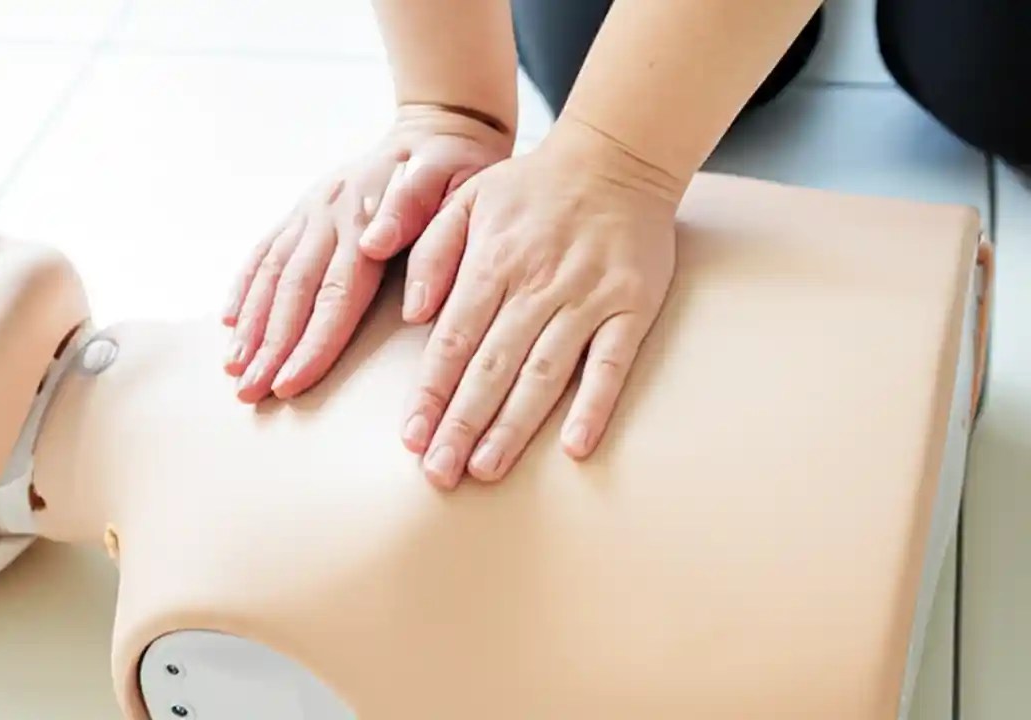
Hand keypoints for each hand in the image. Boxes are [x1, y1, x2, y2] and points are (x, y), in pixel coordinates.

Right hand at [223, 105, 511, 401]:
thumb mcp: (455, 178)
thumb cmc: (455, 165)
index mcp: (367, 217)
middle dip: (269, 347)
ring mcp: (311, 210)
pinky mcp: (303, 208)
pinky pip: (266, 249)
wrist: (438, 126)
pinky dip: (244, 285)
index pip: (335, 296)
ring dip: (250, 324)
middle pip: (293, 292)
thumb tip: (374, 244)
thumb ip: (416, 209)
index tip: (290, 385)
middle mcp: (330, 214)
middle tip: (250, 394)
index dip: (311, 344)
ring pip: (272, 273)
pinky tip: (229, 320)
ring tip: (234, 368)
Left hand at [384, 119, 684, 488]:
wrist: (616, 155)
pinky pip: (612, 362)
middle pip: (491, 365)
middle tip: (440, 474)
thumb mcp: (466, 197)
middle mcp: (536, 284)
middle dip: (462, 423)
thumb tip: (412, 315)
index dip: (430, 393)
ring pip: (544, 371)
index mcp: (491, 261)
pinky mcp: (632, 305)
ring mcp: (588, 297)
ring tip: (486, 469)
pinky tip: (576, 446)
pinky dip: (595, 404)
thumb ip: (431, 252)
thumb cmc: (531, 187)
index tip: (412, 439)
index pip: (451, 340)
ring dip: (514, 425)